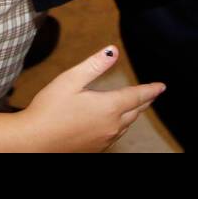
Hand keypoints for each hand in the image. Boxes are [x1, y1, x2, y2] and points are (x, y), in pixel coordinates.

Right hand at [21, 46, 165, 151]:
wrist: (35, 141)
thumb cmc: (50, 109)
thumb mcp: (70, 80)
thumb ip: (94, 65)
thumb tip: (113, 51)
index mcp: (109, 107)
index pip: (137, 95)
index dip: (150, 89)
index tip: (161, 86)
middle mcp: (112, 125)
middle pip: (135, 111)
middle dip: (145, 101)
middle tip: (152, 94)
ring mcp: (105, 139)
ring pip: (127, 124)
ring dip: (134, 113)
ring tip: (135, 106)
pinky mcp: (96, 148)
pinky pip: (116, 134)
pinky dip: (121, 125)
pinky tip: (114, 123)